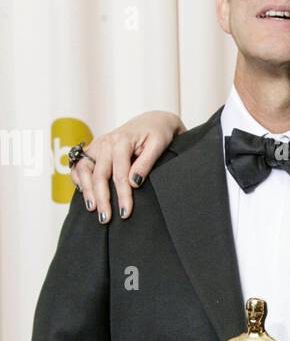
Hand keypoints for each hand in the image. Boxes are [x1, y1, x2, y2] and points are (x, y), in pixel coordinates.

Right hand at [71, 111, 185, 221]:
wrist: (151, 121)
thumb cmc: (157, 134)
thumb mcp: (158, 145)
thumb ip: (145, 163)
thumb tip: (134, 182)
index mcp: (122, 140)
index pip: (120, 173)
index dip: (122, 195)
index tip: (125, 213)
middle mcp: (105, 142)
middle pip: (99, 175)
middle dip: (102, 198)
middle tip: (106, 218)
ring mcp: (96, 145)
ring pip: (84, 170)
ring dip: (87, 191)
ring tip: (93, 209)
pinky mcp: (92, 150)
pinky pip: (79, 166)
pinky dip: (79, 180)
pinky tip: (85, 195)